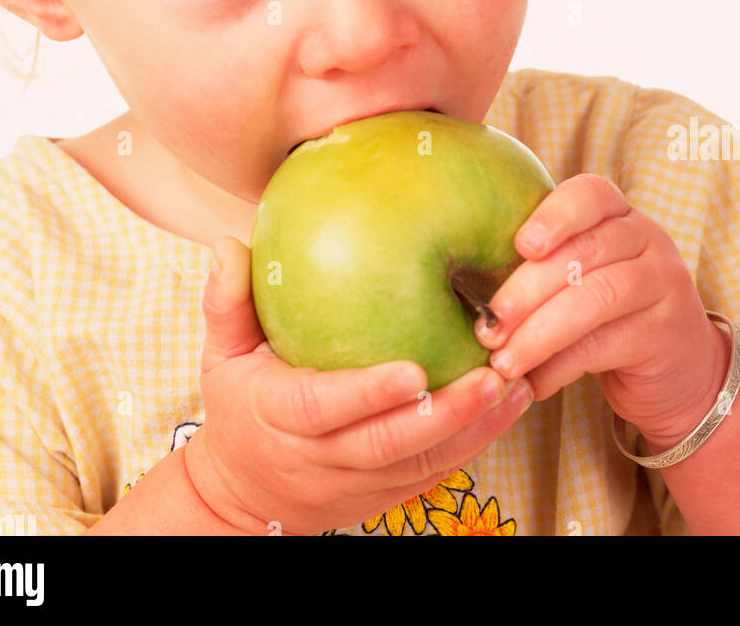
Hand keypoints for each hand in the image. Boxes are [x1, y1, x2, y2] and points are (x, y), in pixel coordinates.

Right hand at [183, 234, 535, 535]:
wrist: (242, 497)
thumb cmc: (239, 406)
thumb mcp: (221, 355)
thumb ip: (227, 302)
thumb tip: (227, 241)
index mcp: (279, 417)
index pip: (323, 409)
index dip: (368, 393)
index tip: (414, 370)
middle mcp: (320, 458)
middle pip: (388, 444)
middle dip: (445, 414)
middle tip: (493, 374)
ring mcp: (356, 483)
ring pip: (421, 464)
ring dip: (474, 429)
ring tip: (517, 387)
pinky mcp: (384, 496)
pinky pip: (434, 473)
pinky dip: (474, 443)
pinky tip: (510, 406)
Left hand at [472, 175, 729, 446]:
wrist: (680, 370)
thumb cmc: (607, 315)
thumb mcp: (583, 276)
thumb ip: (543, 266)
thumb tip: (463, 282)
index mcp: (621, 215)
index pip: (592, 193)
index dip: (555, 214)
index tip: (519, 245)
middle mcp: (648, 240)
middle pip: (584, 253)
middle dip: (527, 290)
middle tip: (487, 327)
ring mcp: (664, 285)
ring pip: (595, 299)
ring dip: (540, 334)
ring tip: (503, 362)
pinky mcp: (665, 334)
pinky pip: (606, 346)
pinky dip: (561, 366)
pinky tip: (534, 383)